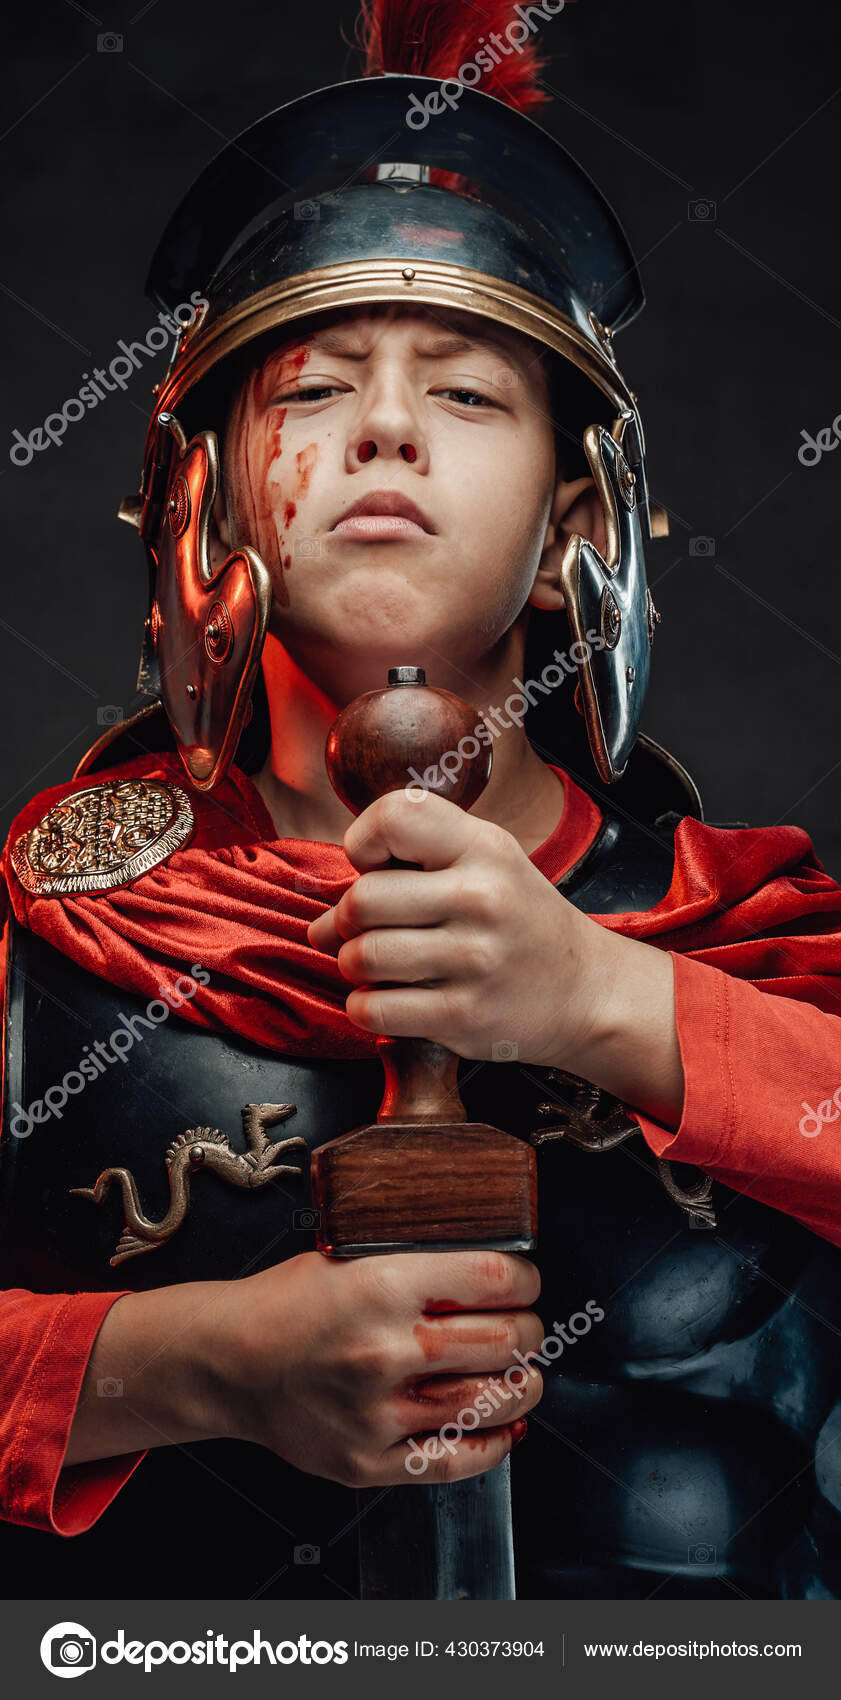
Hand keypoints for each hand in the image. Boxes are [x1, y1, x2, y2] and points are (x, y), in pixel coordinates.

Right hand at [212, 1249, 543, 1485]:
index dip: (526, 1281)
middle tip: (524, 1328)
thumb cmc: (290, 1304)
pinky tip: (502, 1425)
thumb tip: (490, 1270)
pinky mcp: (369, 1461)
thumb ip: (418, 1263)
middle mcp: (383, 1350)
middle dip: (529, 1332)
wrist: (229, 1361)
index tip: (525, 1285)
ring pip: (492, 1402)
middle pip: (505, 1341)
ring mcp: (377, 1413)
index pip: (495, 1280)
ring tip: (521, 1375)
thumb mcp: (352, 1256)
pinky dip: (494, 1443)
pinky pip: (457, 1459)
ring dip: (523, 1386)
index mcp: (382, 1286)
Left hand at [306, 786, 613, 1068]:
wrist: (587, 991)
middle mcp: (481, 898)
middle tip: (361, 929)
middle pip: (362, 900)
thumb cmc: (521, 923)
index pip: (393, 816)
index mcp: (484, 847)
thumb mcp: (487, 863)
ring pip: (361, 957)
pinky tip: (386, 998)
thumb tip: (319, 916)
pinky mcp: (464, 1015)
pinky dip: (364, 1007)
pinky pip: (374, 1010)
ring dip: (352, 965)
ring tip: (375, 965)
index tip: (374, 865)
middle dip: (345, 919)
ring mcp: (474, 960)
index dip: (363, 841)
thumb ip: (411, 864)